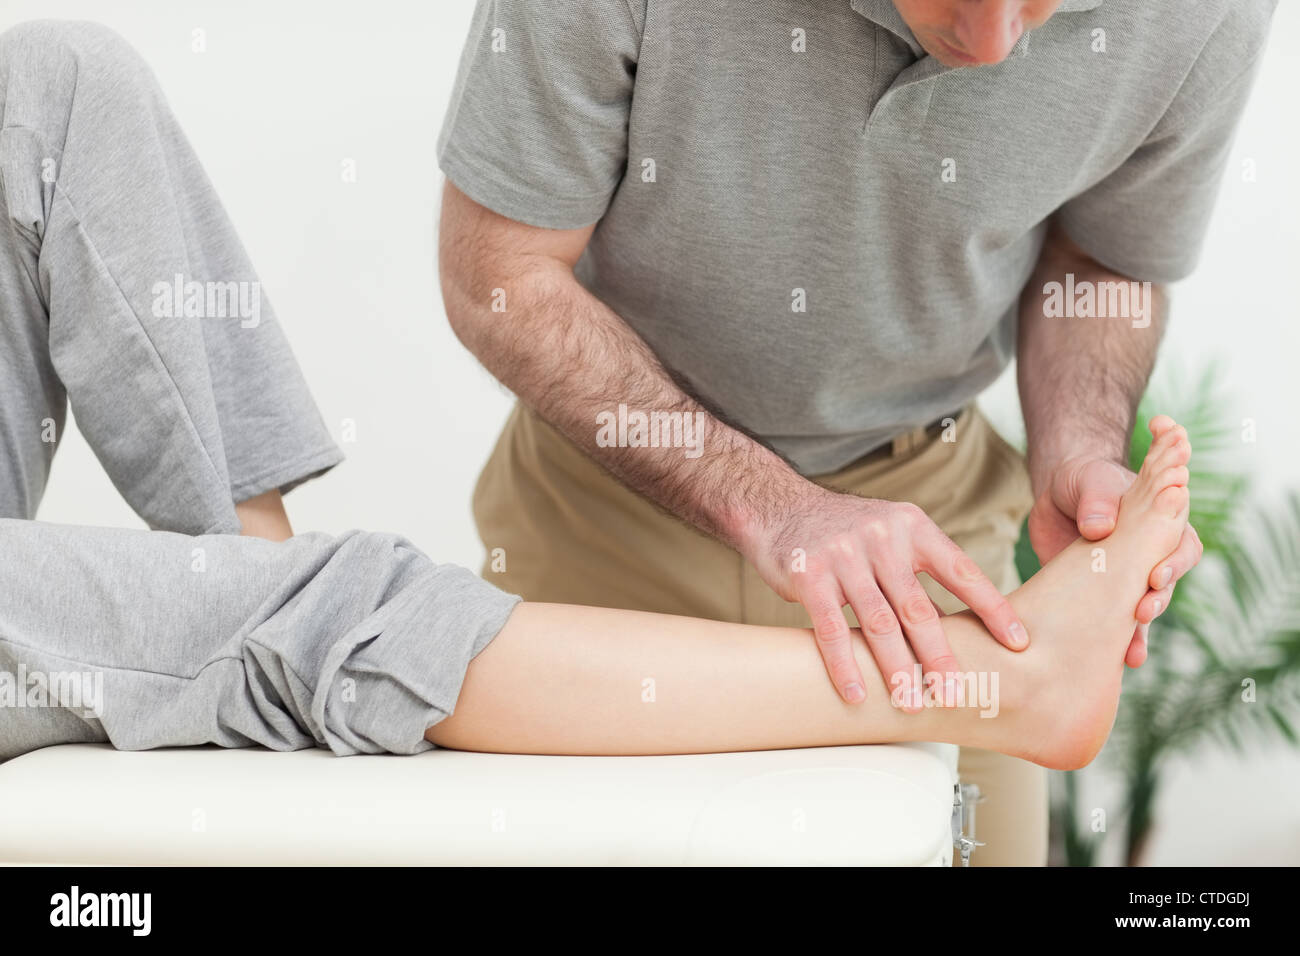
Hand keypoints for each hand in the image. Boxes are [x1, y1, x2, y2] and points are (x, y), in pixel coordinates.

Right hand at [743, 485, 1029, 707]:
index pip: (961, 571)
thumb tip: (968, 622)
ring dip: (896, 668)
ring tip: (911, 702)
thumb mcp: (891, 531)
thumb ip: (921, 568)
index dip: (992, 608)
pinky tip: (856, 694)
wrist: (778, 506)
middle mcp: (882, 538)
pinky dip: (845, 666)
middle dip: (940, 656)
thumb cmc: (844, 530)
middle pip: (918, 607)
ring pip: (878, 622)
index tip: (1018, 643)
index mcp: (913, 527)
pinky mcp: (808, 575)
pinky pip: (830, 629)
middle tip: (958, 692)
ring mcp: (843, 555)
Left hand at [1027, 440, 1201, 666]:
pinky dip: (1113, 642)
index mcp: (1162, 524)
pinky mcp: (1102, 596)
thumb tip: (1100, 528)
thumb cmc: (1085, 480)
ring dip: (1138, 632)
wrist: (1059, 495)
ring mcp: (1128, 579)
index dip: (1174, 563)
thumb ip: (1097, 500)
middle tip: (1141, 613)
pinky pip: (1114, 624)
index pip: (1182, 546)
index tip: (1156, 576)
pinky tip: (1112, 663)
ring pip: (1143, 610)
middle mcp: (1152, 556)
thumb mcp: (1090, 480)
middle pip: (1166, 584)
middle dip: (1156, 601)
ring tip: (1131, 654)